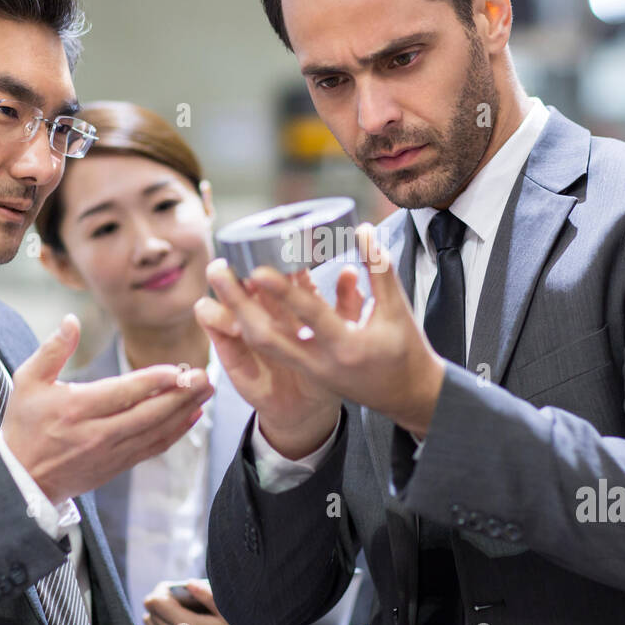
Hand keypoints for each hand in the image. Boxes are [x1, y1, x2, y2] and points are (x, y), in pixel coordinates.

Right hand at [2, 314, 213, 502]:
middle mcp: (97, 433)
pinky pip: (153, 448)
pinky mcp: (117, 465)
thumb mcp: (27, 381)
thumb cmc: (25, 425)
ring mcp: (110, 452)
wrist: (22, 478)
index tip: (177, 370)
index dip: (153, 381)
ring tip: (205, 391)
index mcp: (76, 409)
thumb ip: (52, 350)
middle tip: (204, 377)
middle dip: (180, 395)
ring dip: (184, 411)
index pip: (123, 394)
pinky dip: (176, 432)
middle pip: (148, 413)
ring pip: (155, 431)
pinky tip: (192, 416)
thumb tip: (71, 321)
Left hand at [143, 580, 278, 624]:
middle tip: (179, 598)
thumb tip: (188, 583)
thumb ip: (205, 595)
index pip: (155, 603)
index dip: (161, 590)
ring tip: (179, 612)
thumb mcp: (226, 612)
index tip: (173, 588)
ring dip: (159, 615)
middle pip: (150, 613)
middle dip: (161, 601)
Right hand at [196, 267, 339, 458]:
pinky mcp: (224, 338)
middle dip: (247, 261)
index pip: (282, 264)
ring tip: (225, 279)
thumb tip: (350, 272)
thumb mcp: (340, 336)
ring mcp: (242, 318)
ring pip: (224, 289)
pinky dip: (215, 314)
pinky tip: (232, 323)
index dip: (281, 253)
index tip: (285, 250)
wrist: (304, 405)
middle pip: (249, 271)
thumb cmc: (324, 367)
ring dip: (224, 283)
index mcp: (292, 295)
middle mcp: (264, 302)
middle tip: (253, 261)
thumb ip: (347, 306)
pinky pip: (208, 316)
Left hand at [205, 223, 444, 435]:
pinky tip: (242, 293)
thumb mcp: (398, 309)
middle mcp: (320, 362)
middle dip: (238, 303)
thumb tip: (363, 229)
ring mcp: (308, 369)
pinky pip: (269, 344)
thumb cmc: (405, 349)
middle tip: (218, 269)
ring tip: (223, 277)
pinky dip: (253, 320)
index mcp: (348, 347)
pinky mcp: (303, 368)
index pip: (310, 315)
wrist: (406, 395)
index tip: (258, 269)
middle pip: (266, 335)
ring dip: (238, 311)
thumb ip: (380, 269)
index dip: (285, 291)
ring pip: (262, 342)